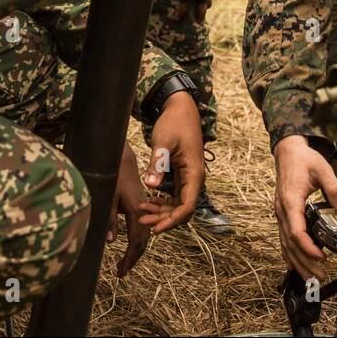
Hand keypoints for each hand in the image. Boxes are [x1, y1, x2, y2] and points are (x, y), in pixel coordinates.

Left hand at [108, 142, 151, 276]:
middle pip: (143, 241)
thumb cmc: (112, 174)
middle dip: (133, 258)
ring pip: (144, 234)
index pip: (136, 241)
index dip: (130, 258)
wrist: (121, 157)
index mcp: (136, 210)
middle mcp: (143, 210)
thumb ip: (109, 219)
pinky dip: (136, 239)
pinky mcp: (140, 204)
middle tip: (121, 272)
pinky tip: (128, 244)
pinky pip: (142, 226)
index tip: (121, 272)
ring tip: (124, 263)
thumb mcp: (108, 197)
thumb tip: (111, 242)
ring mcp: (144, 207)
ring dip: (135, 250)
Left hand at [138, 91, 203, 233]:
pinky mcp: (182, 175)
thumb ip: (157, 163)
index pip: (186, 207)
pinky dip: (162, 201)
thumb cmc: (174, 123)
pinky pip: (175, 196)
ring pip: (178, 204)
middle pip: (182, 210)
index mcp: (194, 173)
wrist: (181, 109)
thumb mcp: (163, 142)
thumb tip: (151, 185)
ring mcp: (189, 178)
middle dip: (163, 218)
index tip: (155, 228)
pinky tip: (148, 200)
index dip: (171, 220)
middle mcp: (195, 179)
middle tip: (141, 219)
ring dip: (161, 211)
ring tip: (141, 211)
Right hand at [272, 135, 336, 281]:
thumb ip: (334, 188)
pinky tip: (296, 264)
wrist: (287, 152)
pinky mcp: (283, 215)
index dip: (308, 248)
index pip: (297, 231)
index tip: (321, 257)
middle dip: (305, 262)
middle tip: (319, 276)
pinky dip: (290, 254)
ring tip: (311, 276)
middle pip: (290, 244)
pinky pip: (284, 238)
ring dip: (298, 262)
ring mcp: (280, 214)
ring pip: (286, 244)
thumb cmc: (303, 160)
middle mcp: (282, 211)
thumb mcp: (323, 169)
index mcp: (291, 201)